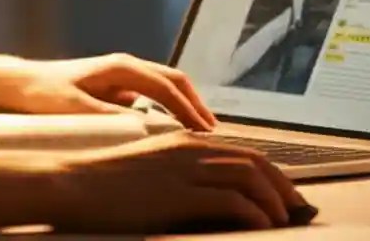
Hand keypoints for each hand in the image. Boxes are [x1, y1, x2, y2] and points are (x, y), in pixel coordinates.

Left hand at [7, 53, 217, 130]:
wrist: (22, 84)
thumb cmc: (45, 94)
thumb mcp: (76, 108)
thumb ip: (109, 116)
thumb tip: (145, 126)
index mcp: (121, 67)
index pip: (166, 87)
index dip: (188, 110)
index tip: (203, 133)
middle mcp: (126, 67)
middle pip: (174, 80)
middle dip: (195, 103)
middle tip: (211, 132)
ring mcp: (122, 76)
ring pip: (165, 86)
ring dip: (184, 105)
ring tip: (198, 131)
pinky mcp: (115, 87)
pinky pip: (151, 95)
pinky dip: (167, 108)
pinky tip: (171, 129)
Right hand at [54, 134, 309, 232]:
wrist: (72, 185)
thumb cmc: (103, 184)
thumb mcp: (149, 171)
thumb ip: (181, 177)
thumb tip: (212, 198)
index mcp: (184, 143)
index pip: (243, 152)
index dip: (271, 174)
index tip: (285, 195)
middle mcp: (189, 150)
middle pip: (254, 161)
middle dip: (283, 186)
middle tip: (298, 209)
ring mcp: (183, 170)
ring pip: (249, 177)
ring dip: (274, 200)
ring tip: (284, 221)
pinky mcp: (177, 194)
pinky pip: (230, 201)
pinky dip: (254, 214)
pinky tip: (262, 227)